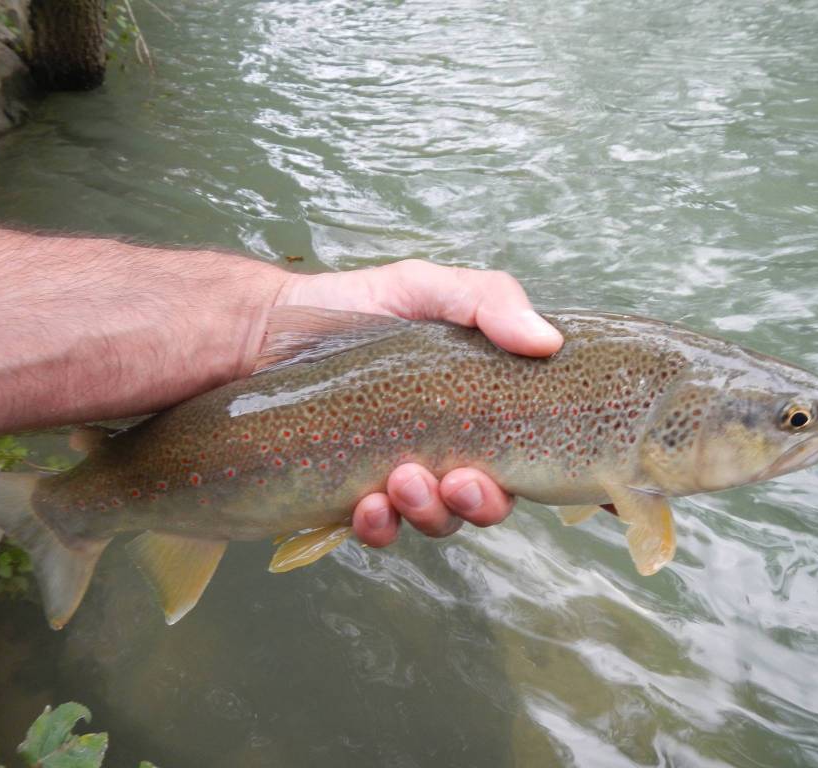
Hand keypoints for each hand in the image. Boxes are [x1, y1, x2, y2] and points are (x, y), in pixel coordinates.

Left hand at [275, 259, 563, 545]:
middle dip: (477, 501)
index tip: (509, 467)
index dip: (524, 473)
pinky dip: (379, 526)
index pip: (518, 455)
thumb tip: (548, 341)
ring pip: (434, 520)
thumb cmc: (356, 307)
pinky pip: (378, 530)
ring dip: (427, 512)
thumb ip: (489, 301)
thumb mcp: (427, 288)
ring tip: (402, 481)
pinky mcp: (352, 496)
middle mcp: (443, 449)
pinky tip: (367, 506)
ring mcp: (398, 477)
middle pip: (483, 501)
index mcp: (474, 408)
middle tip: (455, 480)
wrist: (269, 328)